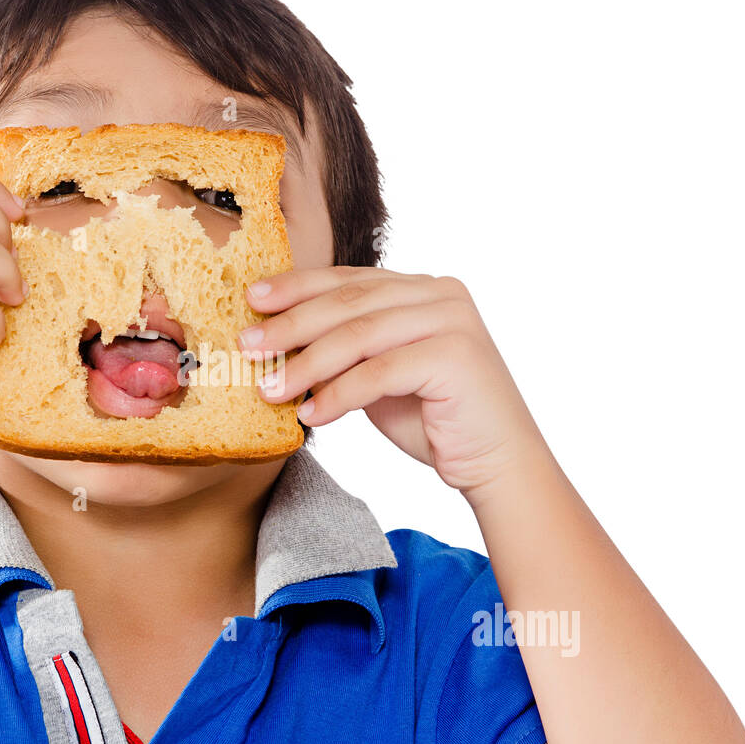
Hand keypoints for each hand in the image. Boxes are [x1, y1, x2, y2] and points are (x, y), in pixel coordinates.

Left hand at [239, 266, 550, 501]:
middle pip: (348, 303)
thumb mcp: (379, 376)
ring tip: (268, 388)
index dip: (297, 288)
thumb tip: (277, 343)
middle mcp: (440, 293)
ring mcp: (451, 319)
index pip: (349, 280)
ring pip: (358, 336)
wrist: (496, 463)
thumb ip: (345, 351)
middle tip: (247, 345)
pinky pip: (379, 372)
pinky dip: (338, 394)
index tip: (253, 299)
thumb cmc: (436, 420)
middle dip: (290, 325)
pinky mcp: (455, 355)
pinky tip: (311, 415)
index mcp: (422, 288)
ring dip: (306, 364)